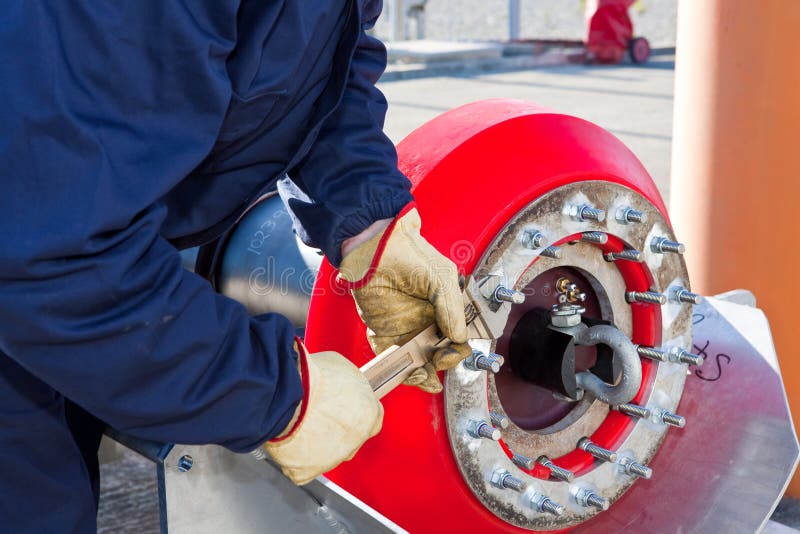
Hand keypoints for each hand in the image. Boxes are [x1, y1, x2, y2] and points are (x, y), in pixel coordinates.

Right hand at [261, 340, 382, 484]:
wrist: (286, 392)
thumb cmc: (312, 377)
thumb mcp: (342, 366)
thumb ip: (349, 382)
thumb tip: (344, 382)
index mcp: (369, 413)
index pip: (372, 418)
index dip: (357, 412)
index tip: (345, 408)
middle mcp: (355, 440)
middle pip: (350, 438)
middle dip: (337, 429)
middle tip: (318, 414)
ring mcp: (332, 458)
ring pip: (326, 454)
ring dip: (316, 442)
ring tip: (299, 422)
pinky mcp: (308, 471)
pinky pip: (303, 469)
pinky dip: (295, 459)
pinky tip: (289, 440)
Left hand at [339, 205, 469, 392]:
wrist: (373, 249)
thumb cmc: (408, 254)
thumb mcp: (442, 278)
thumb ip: (452, 309)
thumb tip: (459, 337)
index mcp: (444, 307)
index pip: (457, 336)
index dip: (458, 348)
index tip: (454, 350)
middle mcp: (427, 320)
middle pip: (440, 352)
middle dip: (444, 362)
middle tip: (441, 360)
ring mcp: (406, 328)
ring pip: (419, 360)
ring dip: (425, 373)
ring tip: (427, 375)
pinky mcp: (383, 333)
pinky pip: (393, 358)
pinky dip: (402, 371)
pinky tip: (412, 374)